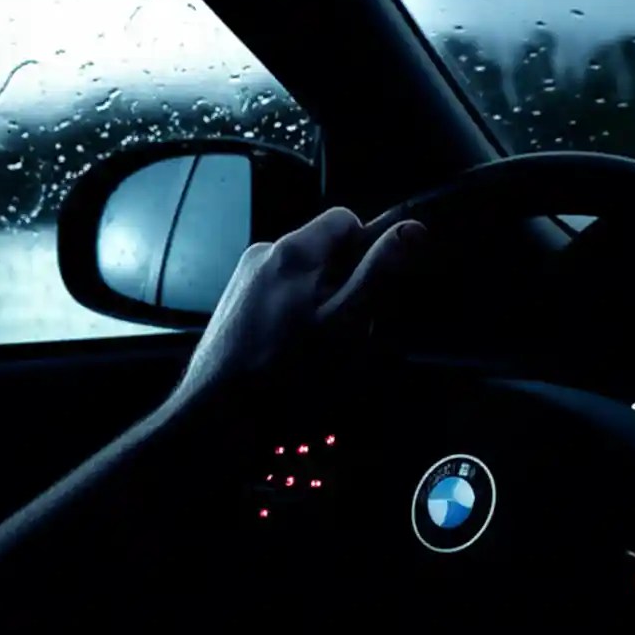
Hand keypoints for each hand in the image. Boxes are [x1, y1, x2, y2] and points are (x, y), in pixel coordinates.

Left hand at [174, 207, 425, 402]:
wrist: (219, 413)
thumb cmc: (287, 371)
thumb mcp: (346, 322)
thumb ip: (380, 272)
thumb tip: (414, 228)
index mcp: (295, 251)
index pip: (346, 220)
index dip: (368, 250)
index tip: (370, 290)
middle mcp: (265, 253)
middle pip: (326, 251)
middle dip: (345, 284)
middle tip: (347, 330)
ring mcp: (245, 278)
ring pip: (305, 276)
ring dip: (322, 303)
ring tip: (318, 348)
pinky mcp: (235, 303)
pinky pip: (281, 294)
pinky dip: (296, 315)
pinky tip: (292, 351)